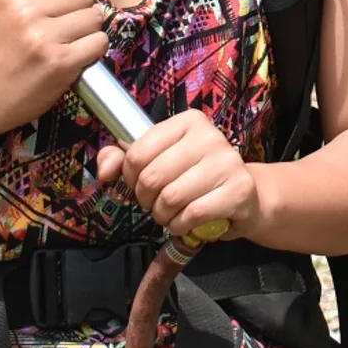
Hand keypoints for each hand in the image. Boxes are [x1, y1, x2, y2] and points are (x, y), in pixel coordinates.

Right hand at [0, 0, 109, 133]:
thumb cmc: (0, 52)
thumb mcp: (5, 9)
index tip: (57, 9)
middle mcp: (26, 10)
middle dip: (79, 13)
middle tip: (62, 31)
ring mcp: (43, 36)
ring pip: (94, 17)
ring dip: (88, 32)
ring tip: (67, 44)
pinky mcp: (60, 60)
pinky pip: (99, 42)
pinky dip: (93, 50)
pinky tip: (74, 57)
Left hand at [94, 108, 262, 239]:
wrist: (244, 195)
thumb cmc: (194, 177)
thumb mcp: (158, 161)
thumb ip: (122, 160)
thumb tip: (104, 171)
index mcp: (188, 121)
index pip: (137, 153)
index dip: (131, 177)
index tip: (144, 182)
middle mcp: (210, 136)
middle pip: (152, 178)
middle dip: (147, 199)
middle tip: (158, 202)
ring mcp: (228, 162)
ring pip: (170, 198)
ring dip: (163, 216)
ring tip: (173, 213)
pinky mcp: (239, 189)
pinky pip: (192, 214)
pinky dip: (181, 226)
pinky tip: (188, 222)